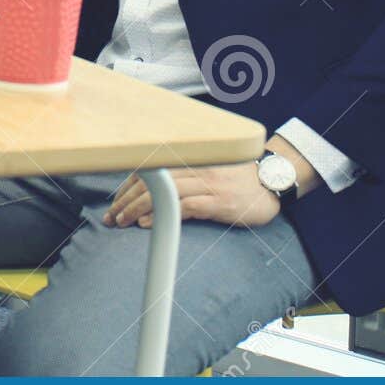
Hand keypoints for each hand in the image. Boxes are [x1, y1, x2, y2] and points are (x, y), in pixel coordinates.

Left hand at [102, 163, 280, 229]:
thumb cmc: (238, 179)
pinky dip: (164, 216)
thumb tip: (152, 193)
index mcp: (190, 160)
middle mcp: (196, 169)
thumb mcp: (207, 171)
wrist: (273, 180)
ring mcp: (208, 185)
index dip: (127, 186)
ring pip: (164, 194)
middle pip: (152, 182)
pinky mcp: (220, 203)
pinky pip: (186, 207)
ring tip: (121, 221)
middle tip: (111, 217)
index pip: (149, 170)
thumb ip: (183, 176)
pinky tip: (147, 224)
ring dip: (137, 209)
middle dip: (125, 200)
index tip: (115, 202)